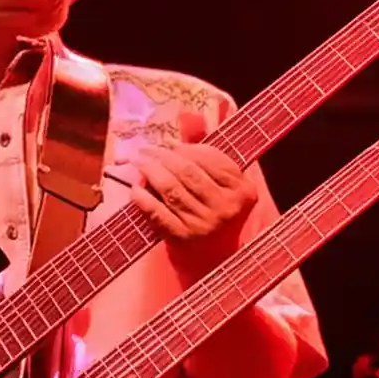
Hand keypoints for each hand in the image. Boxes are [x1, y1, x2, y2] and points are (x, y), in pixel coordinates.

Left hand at [130, 141, 257, 276]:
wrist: (215, 263)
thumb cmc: (216, 214)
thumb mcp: (222, 185)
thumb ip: (206, 149)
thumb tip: (188, 115)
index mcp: (243, 191)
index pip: (211, 158)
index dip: (187, 148)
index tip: (171, 145)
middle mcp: (227, 208)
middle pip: (188, 170)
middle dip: (162, 155)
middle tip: (146, 150)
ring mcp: (205, 225)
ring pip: (170, 188)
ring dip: (149, 170)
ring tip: (139, 162)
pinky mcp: (182, 239)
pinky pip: (156, 212)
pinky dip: (142, 198)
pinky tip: (135, 188)